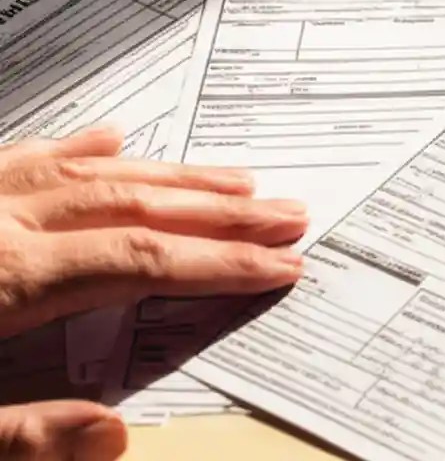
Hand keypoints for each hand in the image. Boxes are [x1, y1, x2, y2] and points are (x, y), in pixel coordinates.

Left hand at [0, 126, 308, 459]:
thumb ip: (18, 435)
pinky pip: (27, 155)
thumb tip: (112, 436)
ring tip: (240, 182)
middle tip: (290, 216)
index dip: (219, 264)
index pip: (139, 262)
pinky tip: (113, 138)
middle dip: (224, 215)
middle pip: (135, 208)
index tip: (280, 267)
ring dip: (174, 178)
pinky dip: (77, 147)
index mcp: (3, 279)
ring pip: (93, 174)